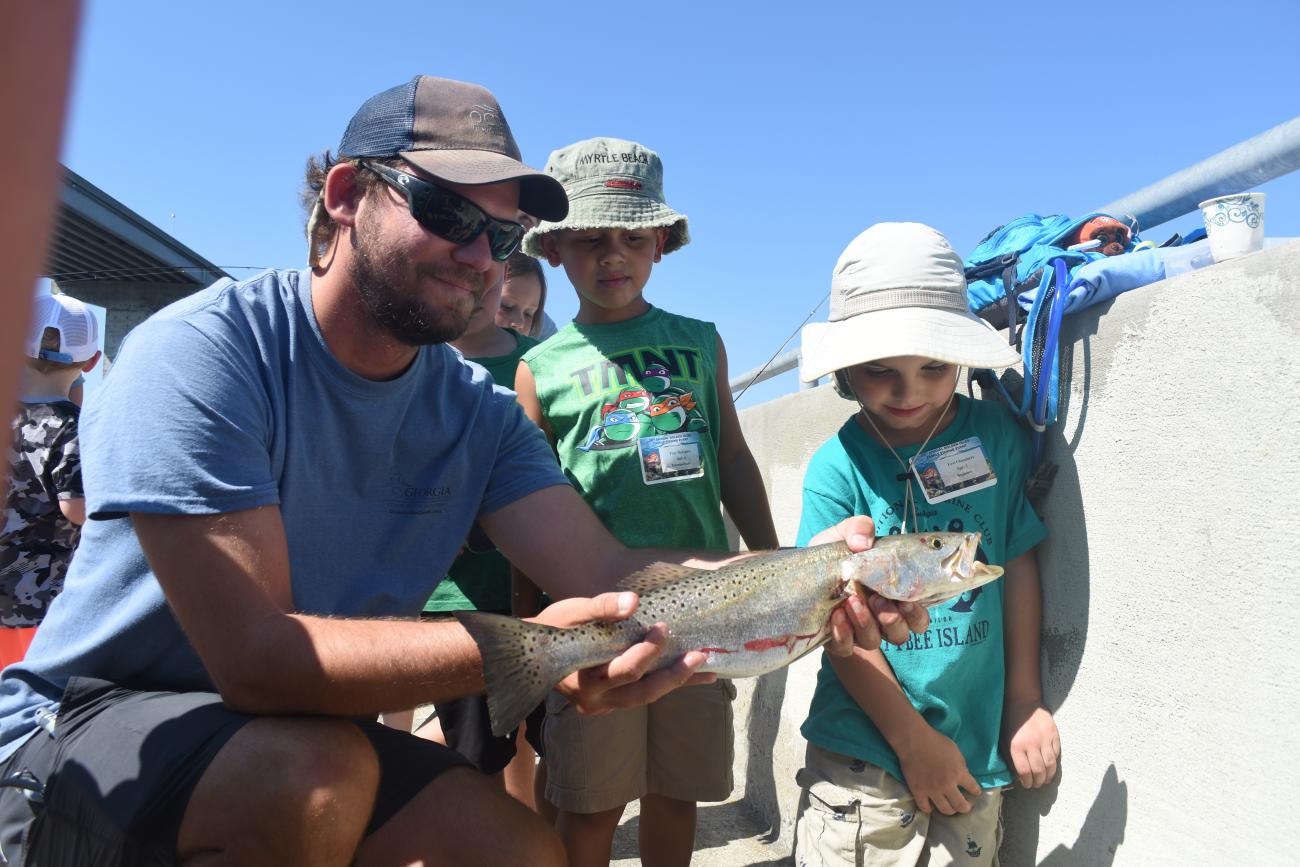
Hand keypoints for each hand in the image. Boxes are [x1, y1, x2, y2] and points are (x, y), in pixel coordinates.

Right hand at [535, 592, 715, 716]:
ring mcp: (604, 705)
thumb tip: (632, 602)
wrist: (535, 651)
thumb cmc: (554, 627)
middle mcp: (594, 700)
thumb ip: (600, 608)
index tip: (662, 629)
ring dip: (677, 683)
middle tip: (699, 656)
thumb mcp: (571, 611)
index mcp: (582, 680)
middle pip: (640, 692)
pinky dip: (668, 684)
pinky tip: (694, 677)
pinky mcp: (613, 702)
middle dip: (672, 675)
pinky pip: (643, 694)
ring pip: (646, 697)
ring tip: (708, 670)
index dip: (646, 653)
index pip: (622, 671)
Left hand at [810, 516, 929, 650]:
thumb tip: (862, 542)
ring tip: (852, 602)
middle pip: (900, 634)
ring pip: (874, 641)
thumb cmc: (834, 556)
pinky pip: (846, 648)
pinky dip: (843, 633)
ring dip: (866, 623)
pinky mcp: (838, 640)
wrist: (803, 573)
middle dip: (891, 618)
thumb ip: (858, 528)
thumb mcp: (844, 535)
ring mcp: (859, 631)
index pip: (918, 618)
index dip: (917, 614)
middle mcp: (880, 619)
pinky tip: (836, 615)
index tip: (906, 600)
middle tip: (876, 598)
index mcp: (893, 597)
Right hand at [896, 725, 980, 814]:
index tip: (975, 792)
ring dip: (950, 810)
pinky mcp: (918, 791)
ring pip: (945, 810)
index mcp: (959, 773)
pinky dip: (929, 808)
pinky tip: (931, 805)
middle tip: (965, 806)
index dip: (975, 791)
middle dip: (965, 807)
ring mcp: (932, 790)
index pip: (973, 788)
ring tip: (950, 807)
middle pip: (961, 806)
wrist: (914, 740)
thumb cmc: (936, 742)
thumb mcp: (955, 751)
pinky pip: (925, 807)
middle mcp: (947, 785)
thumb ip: (961, 765)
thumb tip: (963, 775)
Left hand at [1002, 699, 1059, 787]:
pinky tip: (1050, 767)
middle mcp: (1031, 744)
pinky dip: (1054, 763)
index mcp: (1016, 746)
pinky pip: (1056, 753)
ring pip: (1050, 764)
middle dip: (1038, 781)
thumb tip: (1015, 773)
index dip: (1026, 781)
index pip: (1024, 771)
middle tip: (1036, 784)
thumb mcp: (1004, 738)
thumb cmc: (1010, 721)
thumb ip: (1010, 756)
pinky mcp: (1053, 734)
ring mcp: (1044, 739)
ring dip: (1048, 776)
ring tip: (1045, 780)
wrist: (1023, 700)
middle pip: (1039, 771)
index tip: (1026, 784)